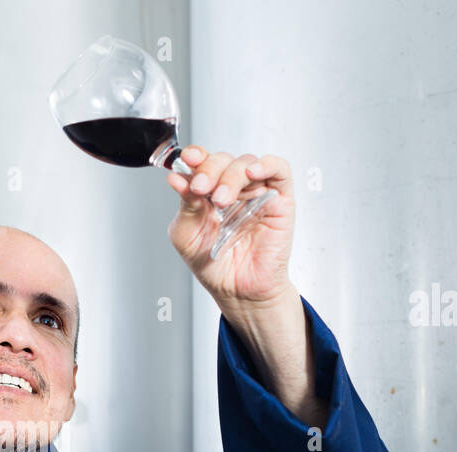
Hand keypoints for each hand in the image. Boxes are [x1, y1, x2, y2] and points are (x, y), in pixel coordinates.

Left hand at [166, 146, 295, 312]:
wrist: (237, 290)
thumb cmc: (214, 265)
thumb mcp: (187, 234)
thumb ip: (185, 204)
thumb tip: (176, 177)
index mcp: (208, 193)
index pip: (203, 163)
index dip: (196, 156)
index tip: (187, 158)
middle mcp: (232, 189)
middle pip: (223, 160)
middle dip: (209, 170)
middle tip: (201, 188)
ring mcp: (256, 192)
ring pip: (246, 163)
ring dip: (230, 176)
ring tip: (220, 200)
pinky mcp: (279, 199)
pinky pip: (279, 170)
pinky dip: (266, 165)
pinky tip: (252, 173)